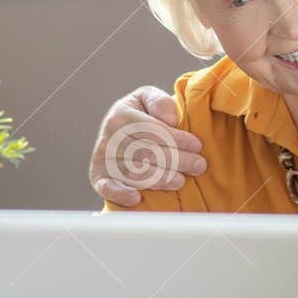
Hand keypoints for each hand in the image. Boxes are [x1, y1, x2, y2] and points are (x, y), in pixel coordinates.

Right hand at [88, 87, 207, 205]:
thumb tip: (170, 120)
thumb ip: (159, 102)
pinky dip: (120, 194)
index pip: (153, 130)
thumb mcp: (147, 98)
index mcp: (121, 115)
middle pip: (147, 152)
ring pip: (135, 172)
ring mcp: (102, 158)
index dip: (178, 139)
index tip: (197, 146)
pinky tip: (137, 198)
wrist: (117, 131)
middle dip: (177, 160)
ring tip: (181, 181)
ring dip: (160, 179)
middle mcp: (109, 137)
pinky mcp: (98, 177)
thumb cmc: (139, 115)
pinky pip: (107, 187)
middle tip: (199, 166)